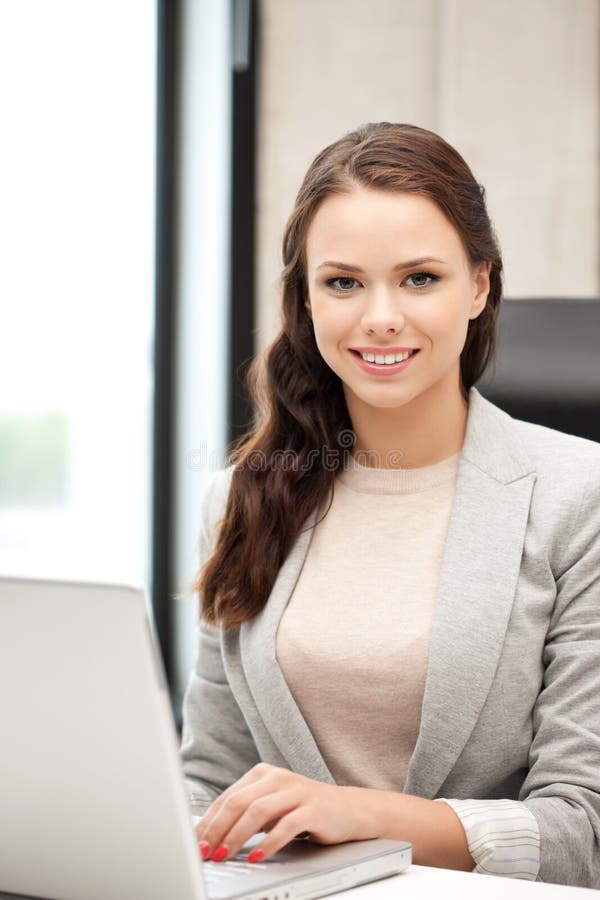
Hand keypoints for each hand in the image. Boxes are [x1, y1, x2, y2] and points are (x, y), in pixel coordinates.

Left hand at [195, 763, 381, 862]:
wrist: (348, 809)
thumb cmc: (303, 810)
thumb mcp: (271, 807)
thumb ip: (245, 815)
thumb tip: (210, 836)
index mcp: (262, 774)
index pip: (227, 798)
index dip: (208, 822)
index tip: (194, 844)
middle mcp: (277, 778)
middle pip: (238, 802)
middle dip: (217, 830)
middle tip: (205, 852)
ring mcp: (296, 791)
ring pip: (258, 811)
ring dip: (237, 837)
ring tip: (224, 855)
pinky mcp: (312, 808)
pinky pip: (285, 825)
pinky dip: (267, 843)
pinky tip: (256, 856)